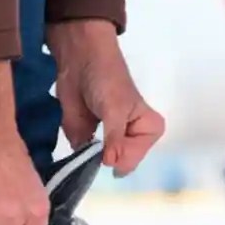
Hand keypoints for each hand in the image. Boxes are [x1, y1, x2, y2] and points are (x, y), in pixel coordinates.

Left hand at [48, 20, 165, 176]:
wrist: (79, 59)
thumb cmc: (106, 78)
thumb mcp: (115, 110)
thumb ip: (115, 140)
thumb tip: (112, 165)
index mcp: (148, 130)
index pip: (135, 157)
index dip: (120, 155)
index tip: (107, 147)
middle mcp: (131, 139)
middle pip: (119, 163)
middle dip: (105, 158)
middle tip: (95, 142)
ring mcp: (108, 141)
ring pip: (100, 164)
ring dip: (90, 159)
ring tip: (85, 140)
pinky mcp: (87, 139)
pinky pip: (83, 158)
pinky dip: (77, 154)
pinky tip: (76, 142)